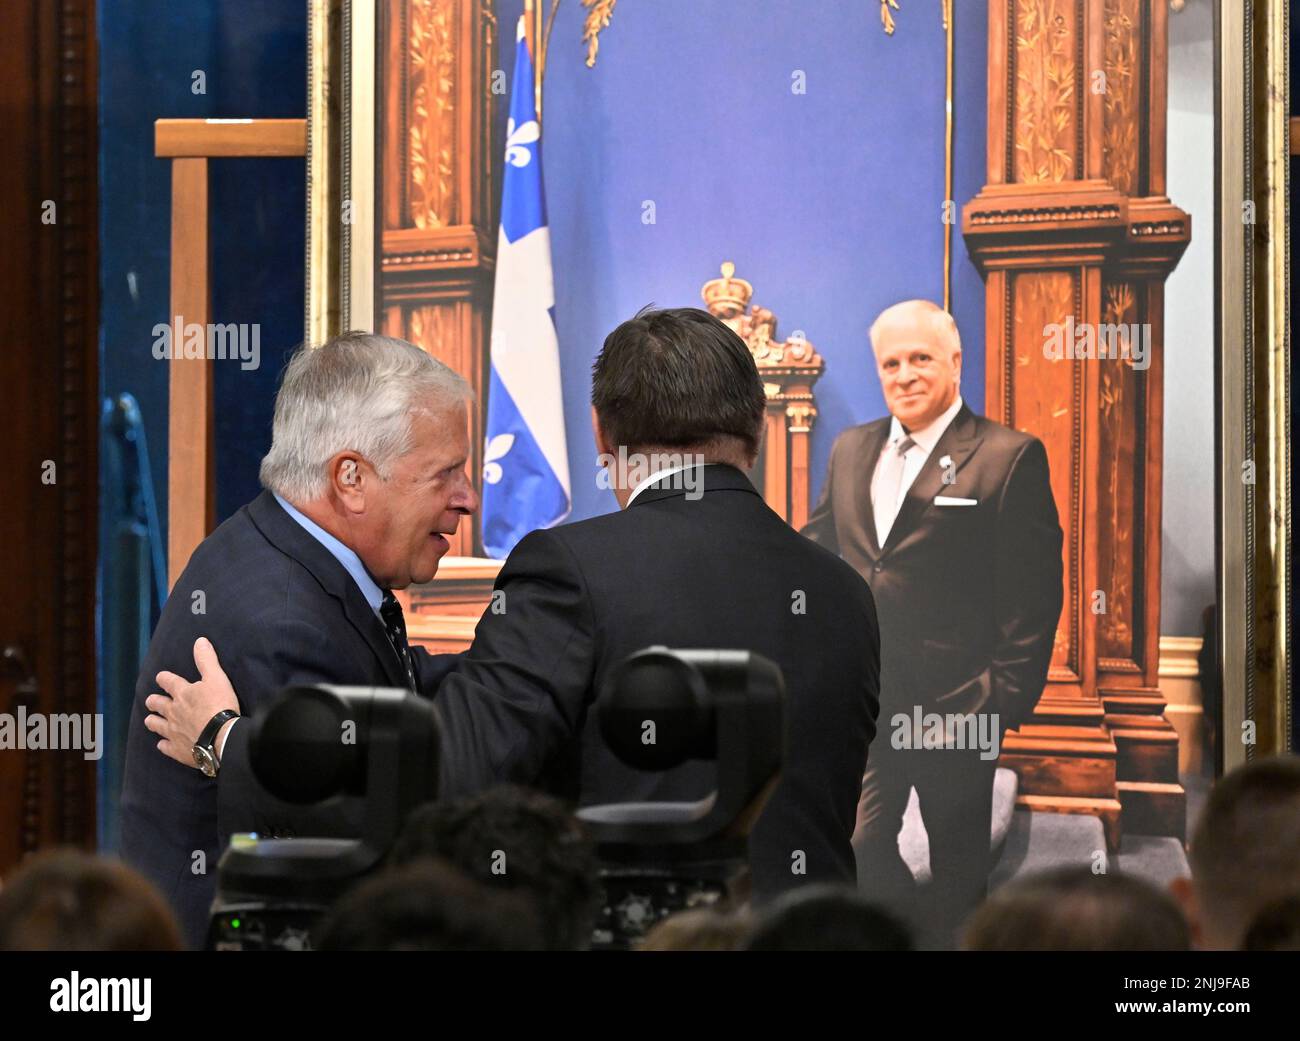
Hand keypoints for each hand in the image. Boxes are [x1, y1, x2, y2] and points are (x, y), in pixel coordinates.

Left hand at [145, 637, 239, 768]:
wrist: (221, 737)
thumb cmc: (220, 705)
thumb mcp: (217, 678)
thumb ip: (207, 660)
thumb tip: (200, 640)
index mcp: (182, 693)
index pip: (168, 682)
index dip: (163, 678)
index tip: (160, 677)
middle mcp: (173, 711)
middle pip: (157, 704)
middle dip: (153, 701)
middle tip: (151, 700)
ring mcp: (173, 731)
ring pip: (156, 725)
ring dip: (153, 722)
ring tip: (150, 720)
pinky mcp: (177, 749)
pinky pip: (165, 747)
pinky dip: (163, 745)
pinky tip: (162, 744)